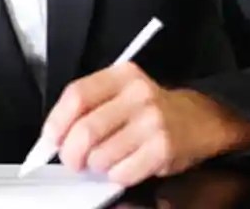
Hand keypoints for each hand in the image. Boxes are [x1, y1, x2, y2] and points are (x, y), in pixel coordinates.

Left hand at [42, 62, 249, 186]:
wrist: (199, 119)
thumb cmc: (149, 108)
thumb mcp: (120, 92)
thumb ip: (88, 106)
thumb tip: (53, 136)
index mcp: (121, 75)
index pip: (76, 96)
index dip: (56, 122)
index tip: (50, 140)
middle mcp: (138, 95)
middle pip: (86, 130)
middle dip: (71, 153)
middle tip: (72, 160)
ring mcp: (153, 122)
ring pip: (101, 155)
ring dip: (95, 165)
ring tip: (103, 160)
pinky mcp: (163, 149)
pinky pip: (122, 172)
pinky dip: (115, 175)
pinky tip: (122, 166)